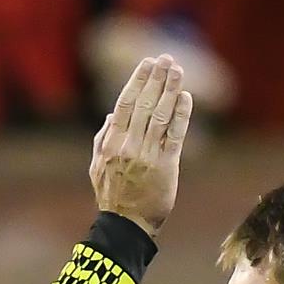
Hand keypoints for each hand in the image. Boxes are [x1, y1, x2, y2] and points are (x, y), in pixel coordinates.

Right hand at [90, 54, 193, 239]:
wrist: (126, 225)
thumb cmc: (112, 196)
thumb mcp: (97, 167)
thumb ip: (102, 140)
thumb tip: (111, 116)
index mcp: (111, 143)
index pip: (124, 103)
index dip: (137, 80)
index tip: (147, 63)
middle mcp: (129, 145)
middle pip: (144, 104)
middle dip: (157, 79)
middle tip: (167, 59)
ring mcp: (148, 155)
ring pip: (161, 115)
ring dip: (171, 90)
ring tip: (178, 71)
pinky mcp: (166, 166)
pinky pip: (175, 135)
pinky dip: (181, 115)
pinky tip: (186, 98)